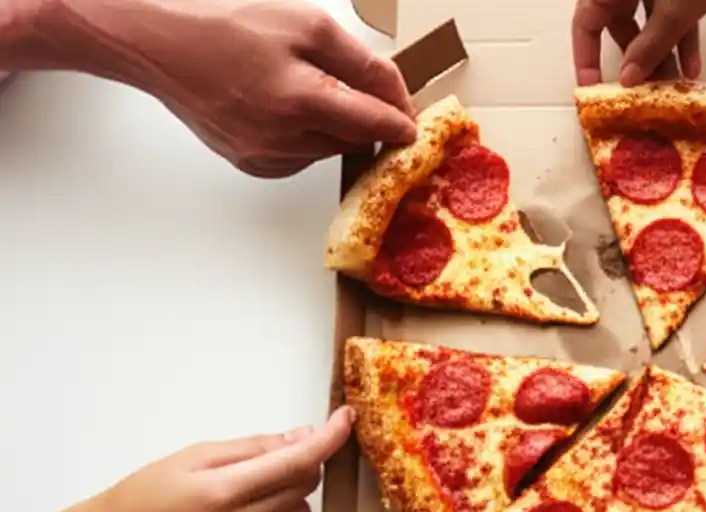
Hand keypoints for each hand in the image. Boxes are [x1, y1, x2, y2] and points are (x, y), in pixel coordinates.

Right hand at [60, 0, 417, 176]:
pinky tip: (289, 108)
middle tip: (370, 96)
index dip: (401, 121)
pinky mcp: (250, 163)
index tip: (415, 123)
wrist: (160, 43)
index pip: (374, 123)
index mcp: (302, 100)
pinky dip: (307, 137)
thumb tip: (397, 94)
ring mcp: (264, 155)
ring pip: (328, 148)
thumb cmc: (228, 23)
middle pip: (354, 138)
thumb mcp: (308, 25)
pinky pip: (299, 157)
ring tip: (313, 89)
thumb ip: (362, 62)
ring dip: (336, 126)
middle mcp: (284, 138)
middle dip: (367, 119)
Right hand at [99, 406, 354, 511]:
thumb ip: (256, 447)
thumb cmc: (148, 493)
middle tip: (272, 458)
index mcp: (223, 492)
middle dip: (300, 464)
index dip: (329, 438)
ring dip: (289, 496)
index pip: (298, 462)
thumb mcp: (198, 454)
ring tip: (249, 492)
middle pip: (305, 487)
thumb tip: (303, 437)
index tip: (344, 419)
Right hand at [572, 0, 705, 86]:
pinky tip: (692, 65)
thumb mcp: (674, 9)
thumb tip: (628, 78)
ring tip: (674, 86)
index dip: (585, 57)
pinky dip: (680, 36)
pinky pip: (669, 12)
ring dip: (661, 53)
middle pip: (618, 26)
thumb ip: (650, 45)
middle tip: (644, 93)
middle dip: (635, 61)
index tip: (593, 87)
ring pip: (647, 22)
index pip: (585, 23)